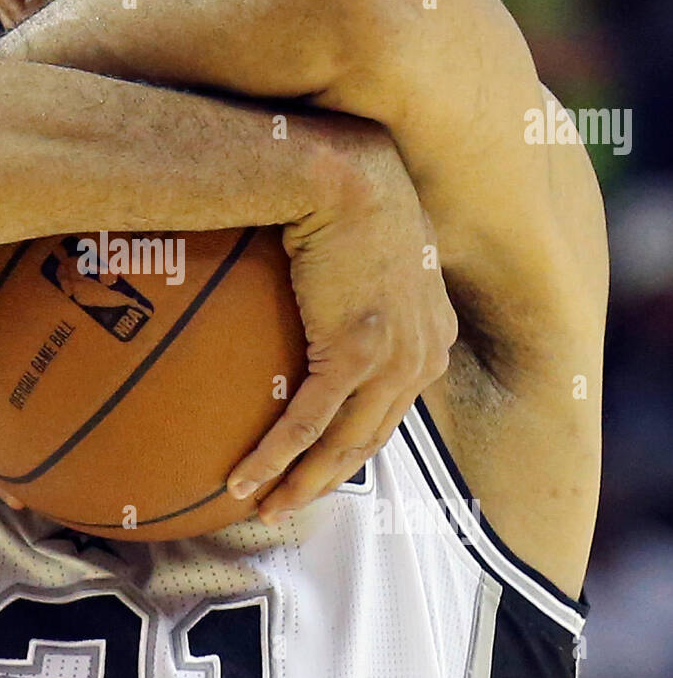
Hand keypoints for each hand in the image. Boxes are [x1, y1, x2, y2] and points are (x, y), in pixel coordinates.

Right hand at [227, 121, 456, 521]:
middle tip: (283, 504)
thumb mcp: (377, 249)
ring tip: (260, 505)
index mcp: (433, 336)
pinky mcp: (356, 352)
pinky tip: (244, 477)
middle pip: (371, 438)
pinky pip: (309, 420)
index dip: (353, 445)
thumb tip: (327, 296)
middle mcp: (425, 354)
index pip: (393, 408)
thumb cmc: (349, 195)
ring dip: (298, 482)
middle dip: (324, 479)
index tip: (316, 467)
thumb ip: (367, 286)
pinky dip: (275, 454)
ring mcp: (395, 357)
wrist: (343, 172)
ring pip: (344, 443)